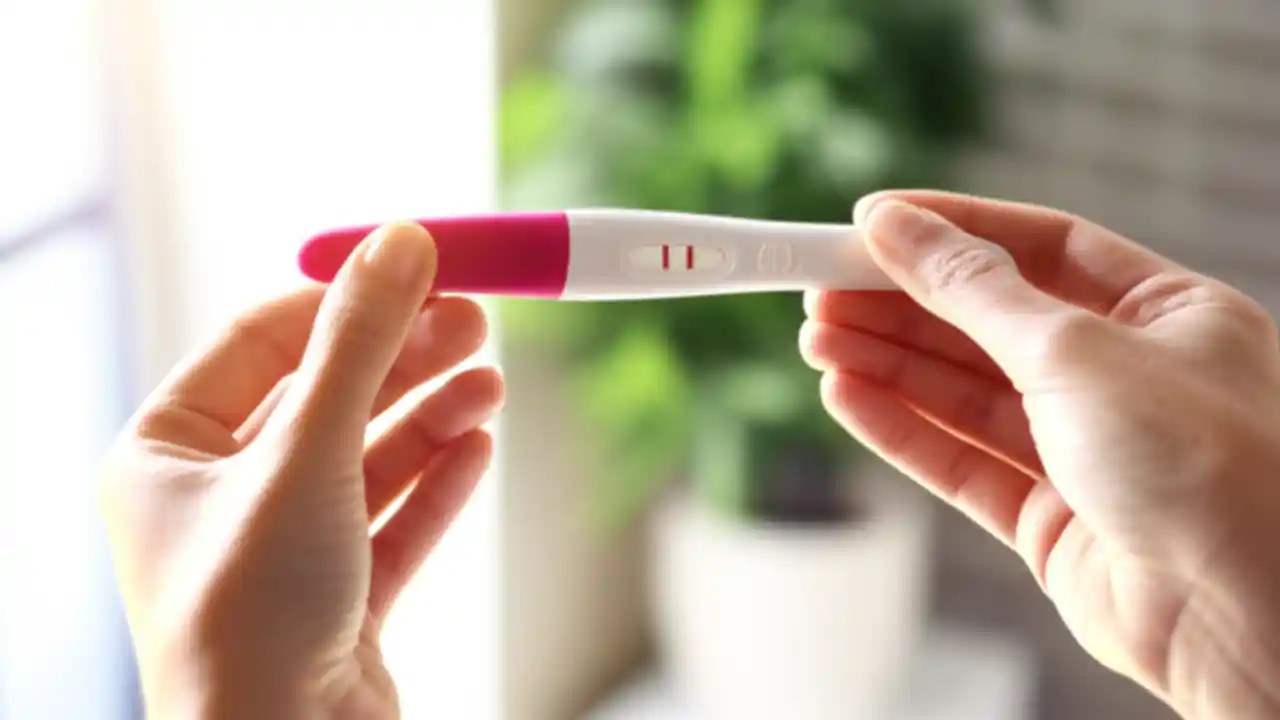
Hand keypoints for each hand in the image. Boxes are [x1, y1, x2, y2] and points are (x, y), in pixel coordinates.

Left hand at [101, 223, 503, 718]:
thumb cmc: (250, 615)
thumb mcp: (307, 454)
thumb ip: (359, 344)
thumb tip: (402, 241)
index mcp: (165, 455)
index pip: (259, 343)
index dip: (340, 300)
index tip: (415, 265)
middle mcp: (219, 499)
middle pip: (326, 397)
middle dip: (403, 359)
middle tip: (475, 322)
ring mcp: (282, 549)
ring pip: (367, 459)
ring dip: (431, 418)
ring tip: (490, 385)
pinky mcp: (339, 598)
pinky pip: (393, 520)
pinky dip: (437, 481)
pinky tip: (479, 444)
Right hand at [800, 191, 1279, 718]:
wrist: (1249, 617)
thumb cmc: (1205, 462)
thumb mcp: (1074, 348)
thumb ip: (973, 291)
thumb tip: (896, 228)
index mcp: (1168, 313)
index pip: (1043, 247)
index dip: (953, 231)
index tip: (872, 221)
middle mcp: (1129, 377)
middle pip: (991, 322)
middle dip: (904, 303)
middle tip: (820, 285)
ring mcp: (1088, 451)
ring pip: (968, 394)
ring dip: (889, 363)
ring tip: (816, 337)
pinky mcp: (1051, 519)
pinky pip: (964, 461)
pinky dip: (903, 429)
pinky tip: (846, 396)